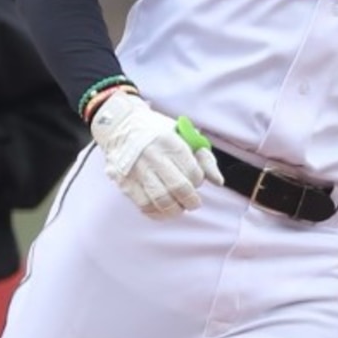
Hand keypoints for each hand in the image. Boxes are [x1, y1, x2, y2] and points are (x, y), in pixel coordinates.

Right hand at [89, 91, 224, 217]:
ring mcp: (138, 171)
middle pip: (179, 188)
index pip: (193, 172)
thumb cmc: (158, 132)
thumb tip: (218, 182)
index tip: (196, 182)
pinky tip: (162, 210)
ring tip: (178, 207)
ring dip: (175, 209)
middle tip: (193, 203)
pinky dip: (157, 213)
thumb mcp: (183, 135)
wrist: (120, 125)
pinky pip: (144, 205)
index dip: (198, 181)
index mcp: (171, 142)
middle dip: (191, 201)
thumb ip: (204, 158)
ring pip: (162, 200)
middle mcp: (154, 156)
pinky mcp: (125, 182)